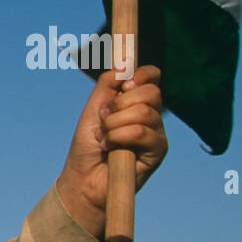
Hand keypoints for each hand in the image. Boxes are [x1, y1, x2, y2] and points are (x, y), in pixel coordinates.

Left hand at [55, 64, 167, 240]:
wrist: (83, 180)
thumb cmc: (87, 147)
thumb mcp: (93, 110)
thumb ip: (108, 85)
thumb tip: (126, 62)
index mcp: (137, 102)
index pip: (152, 77)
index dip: (142, 75)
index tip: (124, 84)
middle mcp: (151, 116)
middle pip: (150, 92)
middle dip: (119, 105)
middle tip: (104, 122)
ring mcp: (157, 133)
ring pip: (144, 112)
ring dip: (114, 124)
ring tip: (104, 139)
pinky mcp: (158, 151)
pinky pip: (141, 132)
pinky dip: (118, 137)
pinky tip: (110, 148)